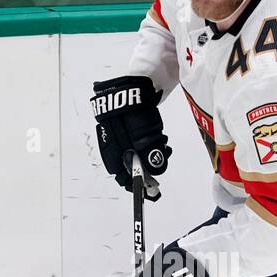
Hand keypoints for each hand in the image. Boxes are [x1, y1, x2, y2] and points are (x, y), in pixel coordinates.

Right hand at [91, 75, 170, 198]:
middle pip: (132, 166)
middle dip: (150, 165)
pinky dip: (148, 142)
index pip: (125, 178)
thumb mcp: (145, 140)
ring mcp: (117, 136)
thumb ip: (151, 158)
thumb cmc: (134, 115)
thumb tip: (157, 171)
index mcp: (113, 155)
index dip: (139, 185)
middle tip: (164, 157)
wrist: (130, 87)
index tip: (153, 189)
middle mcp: (113, 148)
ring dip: (152, 152)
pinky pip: (137, 141)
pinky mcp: (124, 127)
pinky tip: (158, 135)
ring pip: (136, 153)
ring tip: (164, 142)